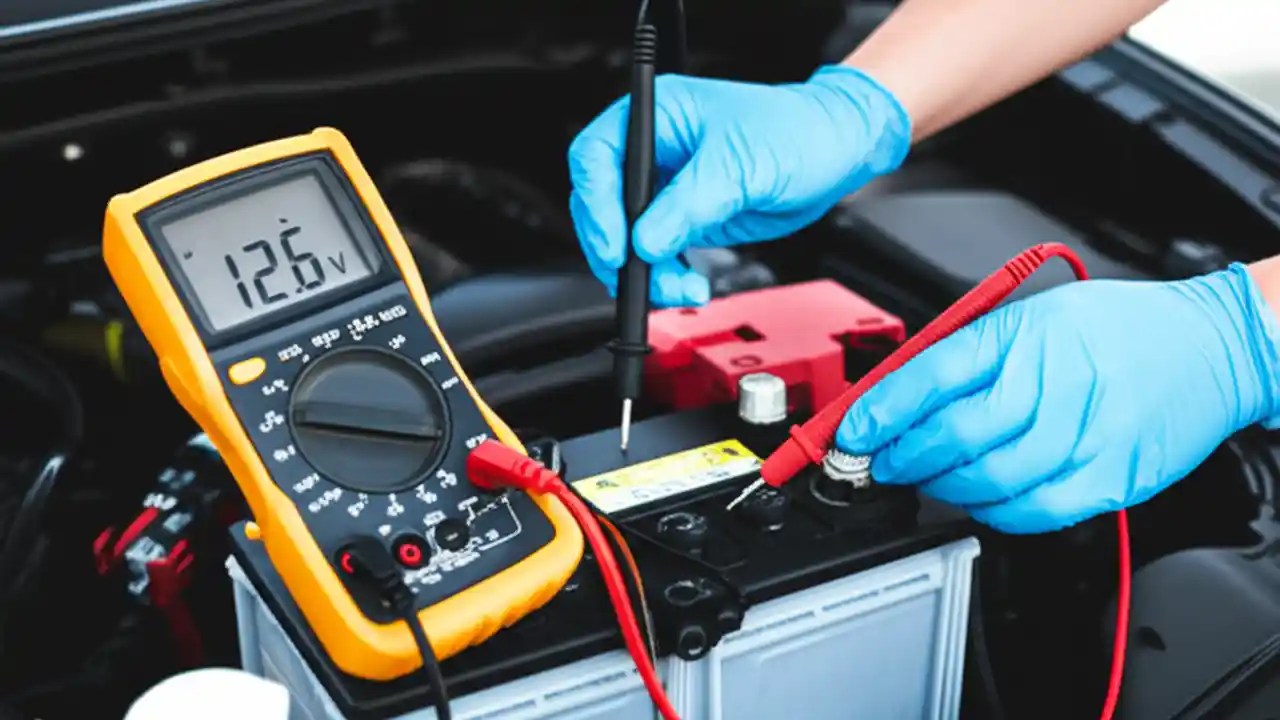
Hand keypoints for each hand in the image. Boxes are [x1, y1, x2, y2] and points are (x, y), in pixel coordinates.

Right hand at [568, 65, 910, 305]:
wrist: (837, 152)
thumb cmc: (797, 131)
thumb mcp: (739, 164)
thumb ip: (688, 204)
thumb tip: (646, 242)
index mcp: (656, 116)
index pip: (596, 156)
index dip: (597, 203)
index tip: (615, 243)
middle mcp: (654, 151)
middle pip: (602, 204)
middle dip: (617, 247)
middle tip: (639, 276)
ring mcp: (668, 188)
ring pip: (627, 238)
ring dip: (646, 272)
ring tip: (680, 288)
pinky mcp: (686, 219)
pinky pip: (657, 255)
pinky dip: (666, 277)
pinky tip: (688, 285)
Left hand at [835, 264, 1279, 533]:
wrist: (1211, 346)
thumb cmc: (1117, 329)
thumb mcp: (1033, 316)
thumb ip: (969, 355)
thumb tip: (898, 394)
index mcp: (1024, 334)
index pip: (930, 376)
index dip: (879, 413)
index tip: (851, 433)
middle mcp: (1053, 381)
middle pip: (953, 435)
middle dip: (901, 458)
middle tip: (880, 463)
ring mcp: (1084, 433)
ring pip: (986, 480)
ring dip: (941, 487)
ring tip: (926, 478)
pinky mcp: (1108, 477)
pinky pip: (1032, 510)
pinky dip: (992, 512)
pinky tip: (980, 498)